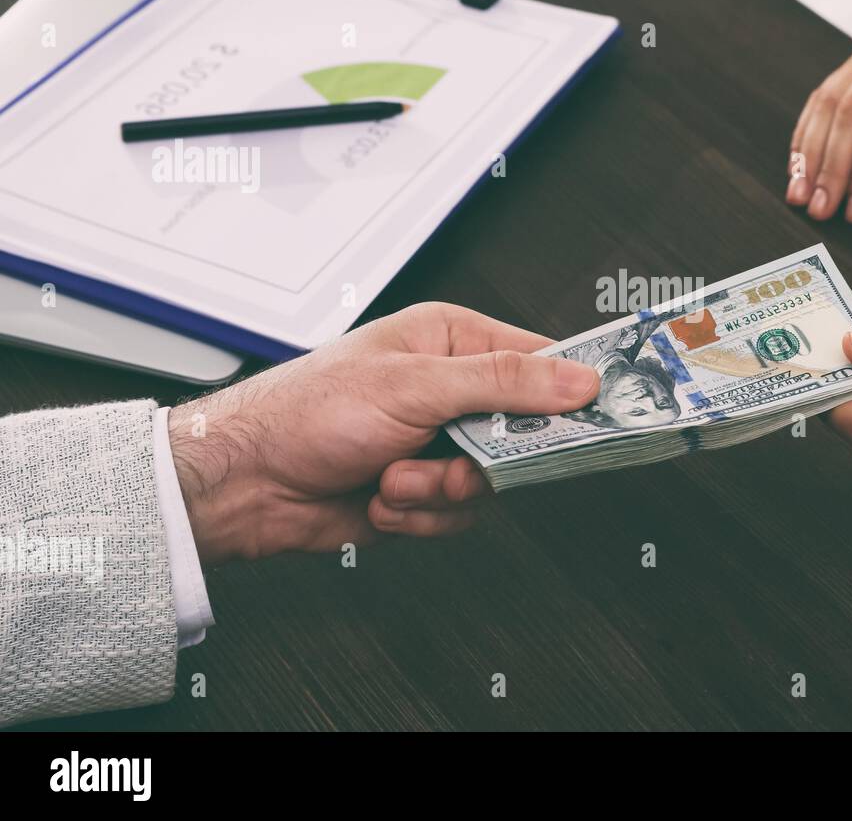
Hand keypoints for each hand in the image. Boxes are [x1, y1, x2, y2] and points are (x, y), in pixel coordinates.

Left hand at [168, 303, 599, 564]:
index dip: (571, 388)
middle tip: (455, 455)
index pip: (539, 358)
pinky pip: (457, 513)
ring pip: (491, 482)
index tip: (603, 412)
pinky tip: (381, 496)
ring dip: (439, 490)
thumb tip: (575, 379)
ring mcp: (436, 442)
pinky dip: (418, 514)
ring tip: (393, 475)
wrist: (245, 483)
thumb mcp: (414, 386)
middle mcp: (449, 390)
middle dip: (483, 458)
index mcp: (450, 341)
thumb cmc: (304, 412)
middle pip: (523, 431)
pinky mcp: (421, 488)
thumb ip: (504, 382)